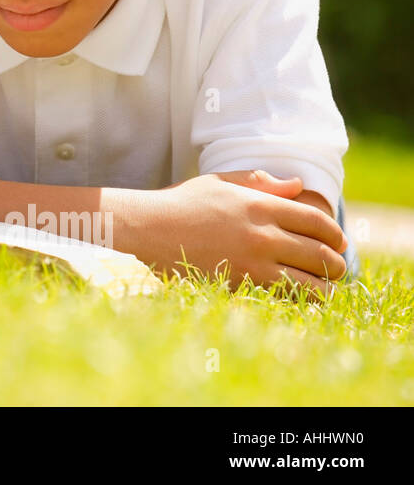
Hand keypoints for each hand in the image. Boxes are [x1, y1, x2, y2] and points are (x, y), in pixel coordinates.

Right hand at [125, 170, 346, 297]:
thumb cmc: (180, 205)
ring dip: (324, 289)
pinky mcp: (241, 287)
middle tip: (335, 268)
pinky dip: (299, 301)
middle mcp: (262, 235)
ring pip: (312, 285)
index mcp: (260, 205)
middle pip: (322, 255)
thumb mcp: (220, 184)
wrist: (146, 231)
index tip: (338, 242)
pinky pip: (286, 299)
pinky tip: (296, 298)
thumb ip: (261, 183)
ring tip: (322, 288)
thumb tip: (298, 185)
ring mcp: (253, 264)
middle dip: (335, 264)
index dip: (334, 235)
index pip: (317, 222)